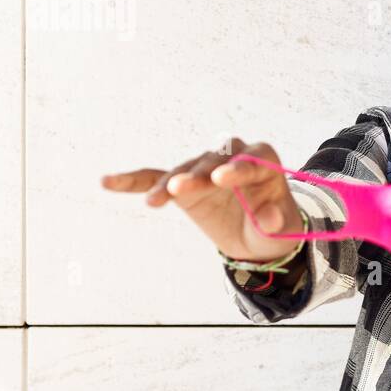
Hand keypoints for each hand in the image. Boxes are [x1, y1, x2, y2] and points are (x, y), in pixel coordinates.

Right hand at [101, 138, 303, 263]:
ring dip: (171, 183)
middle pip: (214, 161)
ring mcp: (204, 169)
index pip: (253, 159)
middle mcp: (232, 157)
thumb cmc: (276, 224)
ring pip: (186, 170)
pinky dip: (135, 180)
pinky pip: (157, 178)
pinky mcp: (184, 184)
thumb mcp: (283, 228)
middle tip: (183, 187)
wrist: (259, 233)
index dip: (238, 168)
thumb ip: (275, 221)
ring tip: (156, 199)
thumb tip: (268, 218)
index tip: (222, 178)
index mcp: (264, 161)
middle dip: (199, 173)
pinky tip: (108, 181)